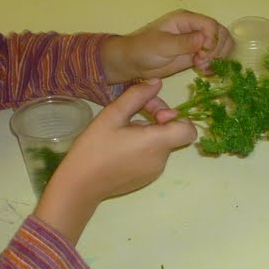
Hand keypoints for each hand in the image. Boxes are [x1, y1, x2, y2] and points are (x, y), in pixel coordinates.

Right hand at [32, 80, 197, 243]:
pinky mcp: (146, 179)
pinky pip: (152, 157)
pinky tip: (120, 148)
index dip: (177, 118)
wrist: (79, 185)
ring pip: (161, 144)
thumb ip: (137, 96)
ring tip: (121, 133)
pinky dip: (142, 148)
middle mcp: (162, 159)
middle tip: (131, 116)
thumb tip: (156, 83)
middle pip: (172, 133)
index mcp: (157, 143)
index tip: (155, 116)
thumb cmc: (94, 148)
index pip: (189, 130)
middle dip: (156, 120)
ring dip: (147, 134)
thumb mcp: (112, 115)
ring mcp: (155, 172)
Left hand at [102, 10, 233, 84]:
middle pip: (221, 33)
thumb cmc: (143, 49)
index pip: (210, 25)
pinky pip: (214, 57)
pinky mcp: (196, 54)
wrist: (133, 62)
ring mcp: (197, 41)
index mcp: (186, 19)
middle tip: (202, 62)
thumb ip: (184, 42)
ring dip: (218, 58)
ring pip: (221, 45)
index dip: (212, 39)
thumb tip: (204, 40)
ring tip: (203, 67)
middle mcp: (194, 28)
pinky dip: (215, 64)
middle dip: (216, 50)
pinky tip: (205, 72)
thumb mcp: (162, 45)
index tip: (203, 54)